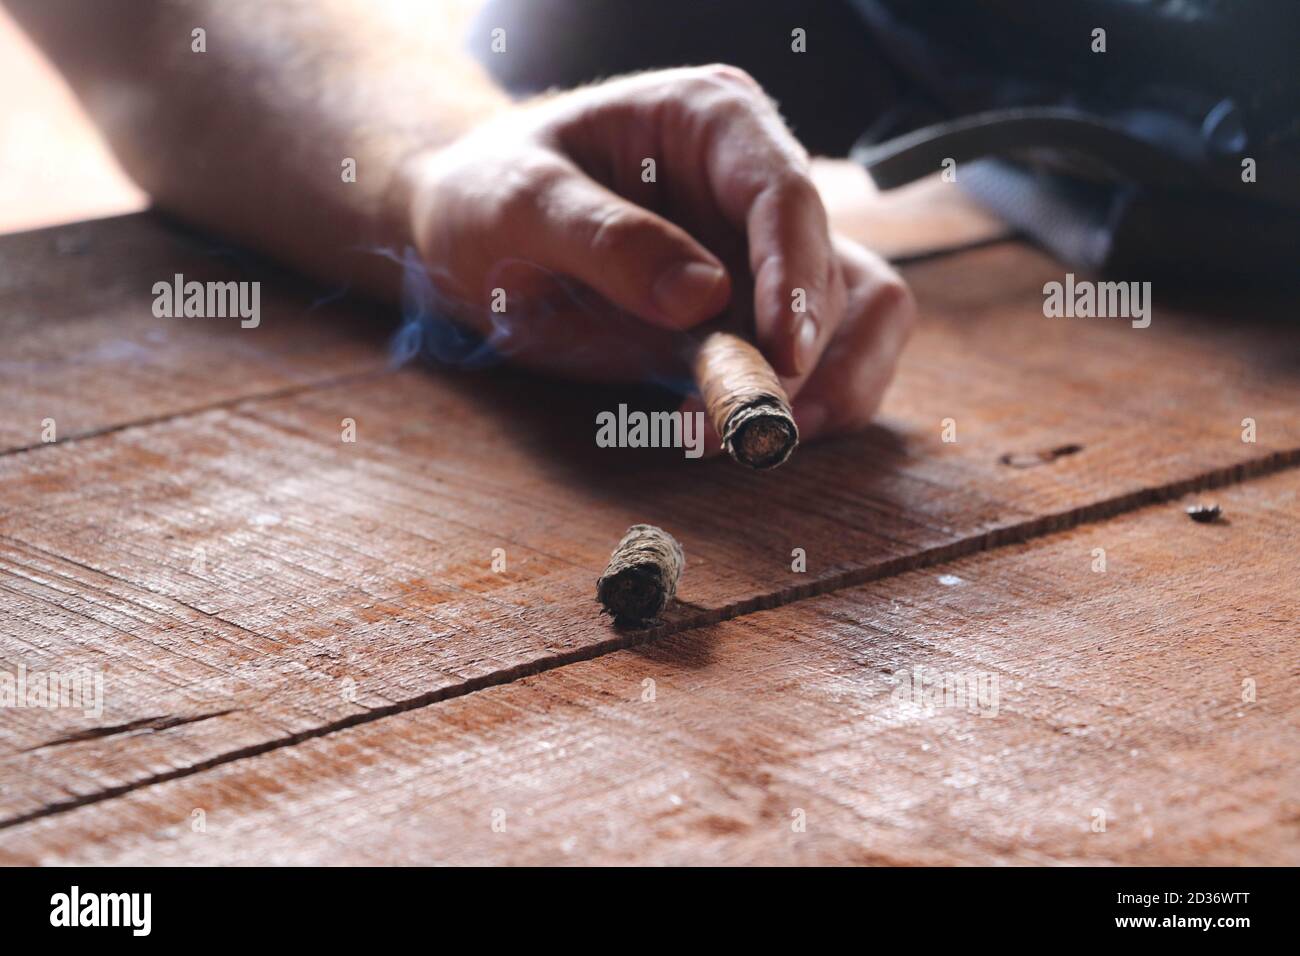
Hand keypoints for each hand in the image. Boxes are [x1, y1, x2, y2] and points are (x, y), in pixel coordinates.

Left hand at [398, 64, 914, 442]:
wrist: (468, 236)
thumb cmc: (487, 195)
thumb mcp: (519, 203)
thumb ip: (604, 240)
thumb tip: (704, 297)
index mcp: (710, 121)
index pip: (786, 192)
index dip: (795, 278)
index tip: (783, 356)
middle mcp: (756, 179)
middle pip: (831, 271)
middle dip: (801, 359)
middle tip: (742, 426)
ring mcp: (763, 250)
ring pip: (856, 318)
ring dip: (820, 392)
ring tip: (746, 437)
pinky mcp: (755, 312)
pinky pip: (819, 361)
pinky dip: (797, 405)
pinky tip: (733, 429)